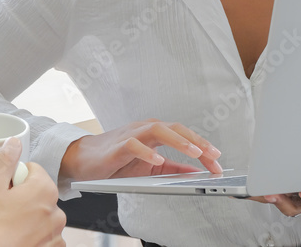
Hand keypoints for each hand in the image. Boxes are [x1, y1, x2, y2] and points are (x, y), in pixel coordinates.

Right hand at [0, 138, 66, 246]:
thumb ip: (3, 161)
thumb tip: (14, 142)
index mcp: (44, 190)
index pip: (32, 171)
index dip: (14, 179)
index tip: (2, 191)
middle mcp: (56, 212)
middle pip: (38, 194)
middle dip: (22, 199)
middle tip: (0, 211)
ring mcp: (55, 235)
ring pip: (41, 217)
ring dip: (28, 220)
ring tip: (6, 228)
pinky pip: (44, 238)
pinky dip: (33, 238)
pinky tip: (16, 240)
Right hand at [60, 118, 223, 181]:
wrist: (83, 159)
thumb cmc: (116, 160)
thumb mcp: (150, 167)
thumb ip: (172, 168)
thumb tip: (195, 173)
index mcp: (155, 134)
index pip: (183, 135)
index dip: (202, 146)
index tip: (217, 160)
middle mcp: (145, 129)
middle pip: (175, 128)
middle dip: (197, 141)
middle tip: (213, 156)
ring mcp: (131, 135)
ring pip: (158, 130)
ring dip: (179, 141)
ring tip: (194, 153)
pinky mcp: (117, 146)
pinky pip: (134, 145)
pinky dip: (147, 151)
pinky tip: (158, 159)